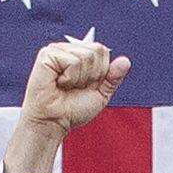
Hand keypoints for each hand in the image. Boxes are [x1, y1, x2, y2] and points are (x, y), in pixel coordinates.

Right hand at [4, 42, 130, 172]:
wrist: (53, 122)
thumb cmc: (70, 110)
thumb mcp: (100, 94)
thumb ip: (113, 78)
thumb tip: (125, 61)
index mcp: (79, 56)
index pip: (102, 51)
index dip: (99, 73)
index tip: (85, 86)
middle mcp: (68, 50)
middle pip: (97, 51)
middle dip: (91, 75)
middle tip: (74, 87)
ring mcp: (57, 50)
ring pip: (87, 56)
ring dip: (79, 78)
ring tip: (66, 86)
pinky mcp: (48, 55)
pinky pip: (73, 62)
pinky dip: (69, 78)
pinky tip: (58, 83)